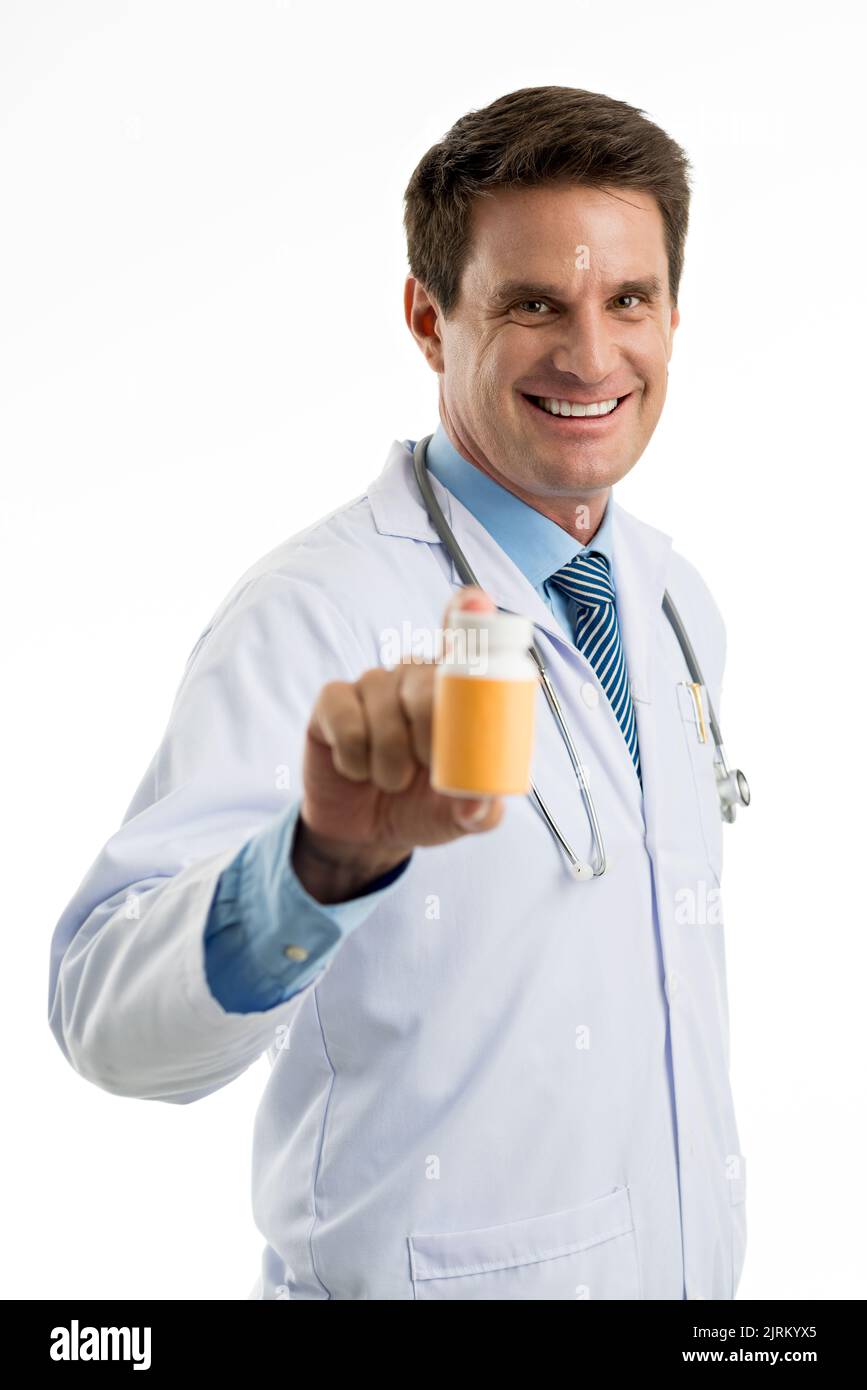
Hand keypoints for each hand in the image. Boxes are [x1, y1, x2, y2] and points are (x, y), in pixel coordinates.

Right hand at [293, 587, 504, 901]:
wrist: (369, 832)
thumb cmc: (424, 808)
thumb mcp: (461, 817)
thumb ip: (480, 812)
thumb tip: (480, 803)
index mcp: (454, 694)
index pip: (464, 640)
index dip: (469, 614)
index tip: (477, 599)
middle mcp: (413, 678)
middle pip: (425, 679)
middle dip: (429, 728)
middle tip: (426, 765)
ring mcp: (372, 687)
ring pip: (383, 703)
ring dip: (389, 757)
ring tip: (391, 780)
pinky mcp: (332, 703)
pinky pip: (344, 716)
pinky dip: (354, 754)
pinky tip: (358, 769)